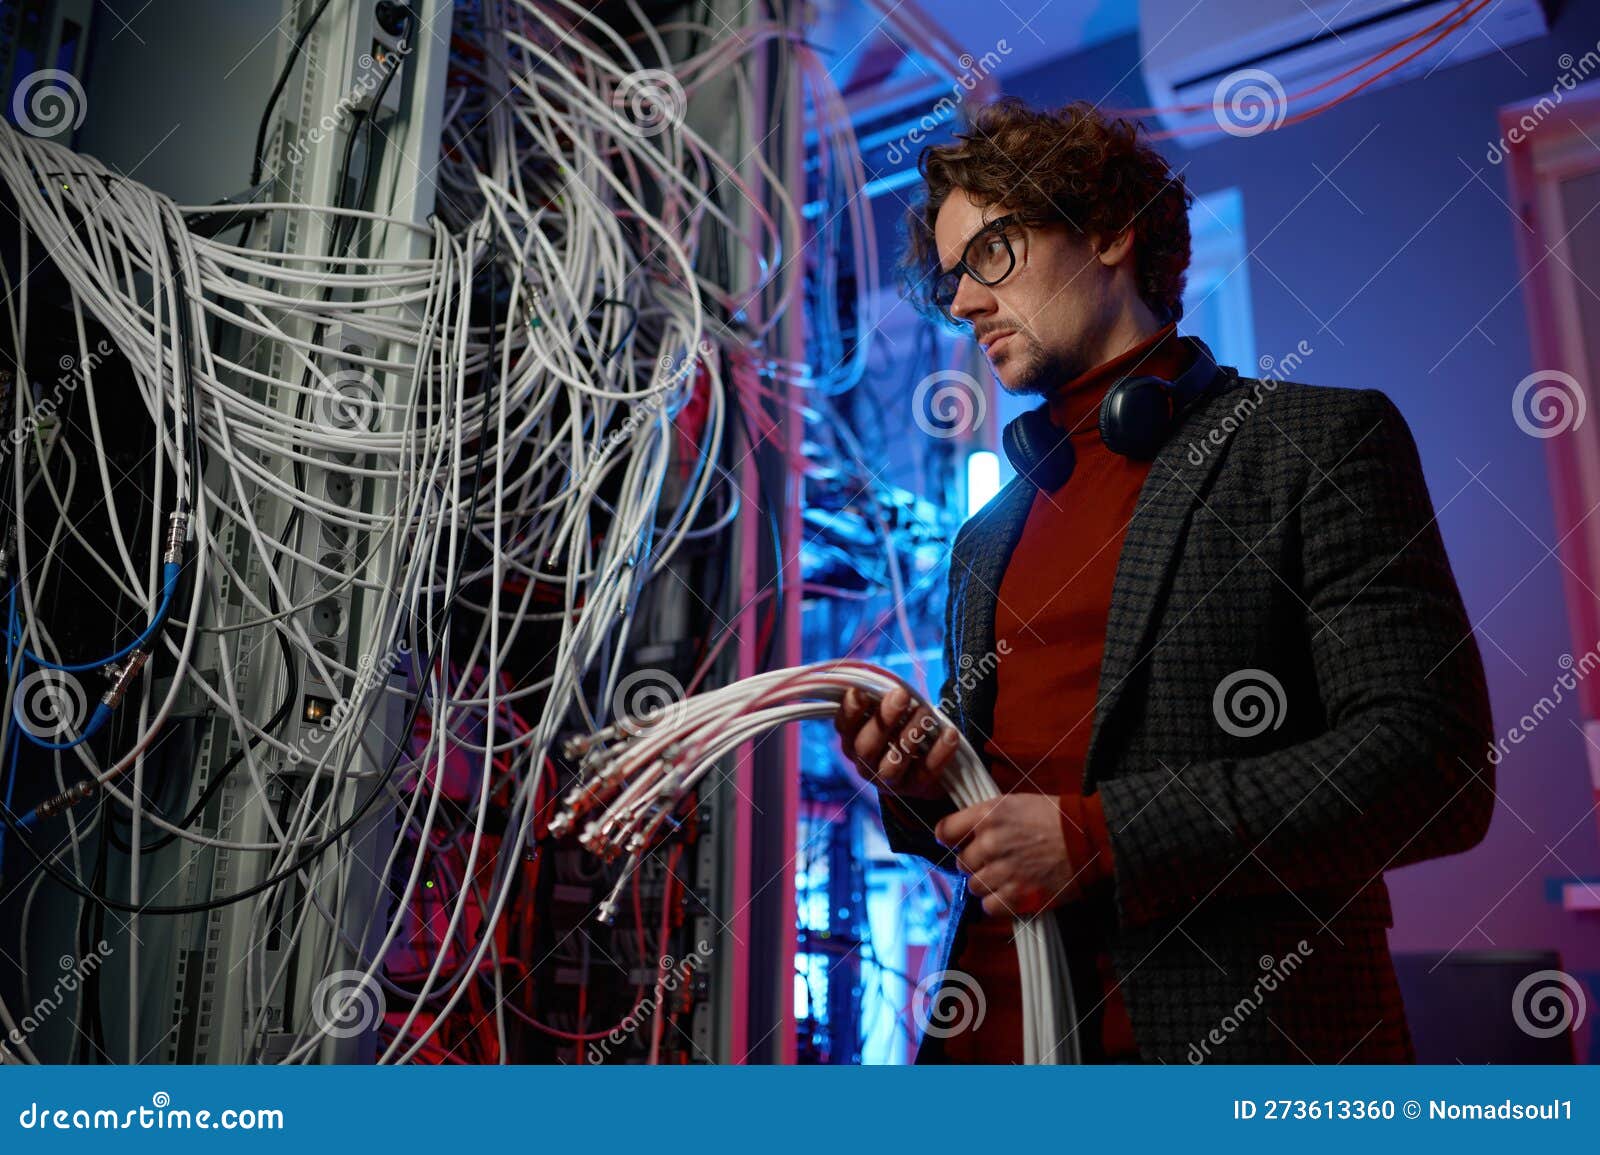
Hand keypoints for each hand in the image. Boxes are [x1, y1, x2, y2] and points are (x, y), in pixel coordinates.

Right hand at [834, 686, 959, 800]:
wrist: (923, 767)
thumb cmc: (900, 729)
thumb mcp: (887, 714)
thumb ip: (881, 699)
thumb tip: (884, 681)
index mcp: (853, 741)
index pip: (844, 727)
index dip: (849, 711)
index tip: (859, 692)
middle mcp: (866, 764)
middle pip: (866, 746)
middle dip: (884, 719)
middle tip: (902, 695)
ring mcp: (889, 780)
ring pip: (893, 764)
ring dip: (910, 736)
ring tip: (925, 712)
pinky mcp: (915, 788)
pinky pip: (926, 772)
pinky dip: (939, 753)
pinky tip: (950, 734)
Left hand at [935, 795, 1077, 917]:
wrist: (1090, 838)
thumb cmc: (1057, 817)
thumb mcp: (1016, 803)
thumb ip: (988, 817)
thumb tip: (966, 832)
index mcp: (988, 815)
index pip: (945, 831)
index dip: (948, 839)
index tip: (954, 843)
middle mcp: (990, 843)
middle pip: (961, 863)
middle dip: (975, 863)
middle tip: (996, 860)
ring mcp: (1003, 871)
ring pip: (974, 886)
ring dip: (987, 884)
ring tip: (1008, 877)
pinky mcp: (1017, 896)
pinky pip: (989, 907)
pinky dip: (999, 903)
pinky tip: (1012, 892)